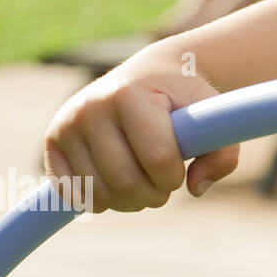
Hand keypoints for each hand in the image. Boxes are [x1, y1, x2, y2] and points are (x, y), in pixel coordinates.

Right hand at [42, 51, 237, 212]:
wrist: (150, 74)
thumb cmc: (184, 98)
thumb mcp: (213, 116)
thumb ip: (222, 153)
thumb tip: (196, 189)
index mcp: (131, 94)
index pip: (158, 157)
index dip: (174, 176)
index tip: (182, 168)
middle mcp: (91, 105)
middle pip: (125, 180)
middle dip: (154, 194)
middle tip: (165, 185)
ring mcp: (67, 123)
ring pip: (98, 192)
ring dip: (129, 202)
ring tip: (146, 186)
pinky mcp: (53, 141)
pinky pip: (71, 192)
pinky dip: (99, 201)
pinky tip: (118, 188)